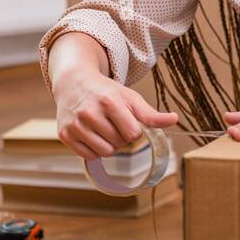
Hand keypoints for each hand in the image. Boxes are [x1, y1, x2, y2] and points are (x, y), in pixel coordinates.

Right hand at [54, 68, 178, 159]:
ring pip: (105, 152)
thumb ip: (151, 113)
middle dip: (121, 137)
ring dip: (109, 145)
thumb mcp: (130, 97)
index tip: (127, 121)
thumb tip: (175, 119)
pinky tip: (92, 134)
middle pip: (119, 144)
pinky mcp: (64, 134)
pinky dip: (94, 150)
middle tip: (113, 123)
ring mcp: (75, 125)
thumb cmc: (106, 92)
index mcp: (109, 102)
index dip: (133, 130)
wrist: (74, 83)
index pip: (133, 134)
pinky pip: (88, 156)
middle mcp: (89, 113)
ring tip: (104, 129)